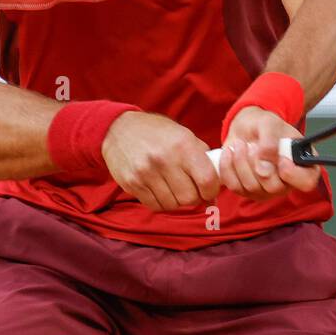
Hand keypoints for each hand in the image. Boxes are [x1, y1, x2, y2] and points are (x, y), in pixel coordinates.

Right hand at [102, 111, 219, 210]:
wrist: (119, 128)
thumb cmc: (157, 133)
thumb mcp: (184, 135)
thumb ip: (202, 158)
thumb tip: (216, 189)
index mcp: (182, 145)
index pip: (207, 180)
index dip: (212, 190)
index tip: (209, 190)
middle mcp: (164, 159)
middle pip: (190, 197)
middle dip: (194, 198)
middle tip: (191, 190)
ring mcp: (146, 173)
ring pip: (173, 204)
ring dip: (177, 201)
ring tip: (174, 188)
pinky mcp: (132, 183)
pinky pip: (155, 205)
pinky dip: (162, 203)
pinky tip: (161, 190)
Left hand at [218, 106, 317, 199]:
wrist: (246, 128)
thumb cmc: (265, 125)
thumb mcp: (270, 124)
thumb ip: (270, 143)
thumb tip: (263, 167)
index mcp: (302, 165)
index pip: (306, 182)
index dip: (293, 174)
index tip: (281, 159)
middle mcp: (286, 182)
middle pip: (274, 188)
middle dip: (258, 164)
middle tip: (252, 145)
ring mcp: (266, 190)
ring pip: (252, 187)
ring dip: (241, 162)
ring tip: (240, 144)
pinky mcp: (247, 191)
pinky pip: (235, 186)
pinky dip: (228, 167)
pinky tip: (229, 152)